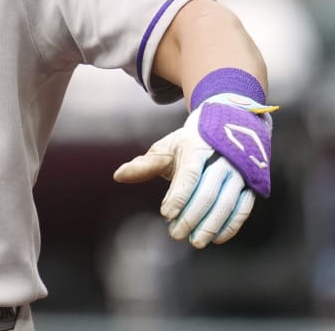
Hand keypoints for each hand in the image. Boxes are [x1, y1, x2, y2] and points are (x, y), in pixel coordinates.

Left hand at [113, 94, 274, 247]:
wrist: (228, 128)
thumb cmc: (190, 143)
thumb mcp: (167, 148)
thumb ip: (146, 164)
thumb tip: (118, 176)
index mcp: (198, 146)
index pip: (189, 174)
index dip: (179, 195)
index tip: (166, 214)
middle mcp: (223, 158)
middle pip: (209, 191)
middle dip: (192, 215)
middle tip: (176, 234)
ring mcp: (240, 172)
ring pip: (228, 201)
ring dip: (212, 224)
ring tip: (195, 241)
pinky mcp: (251, 184)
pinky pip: (243, 207)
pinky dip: (231, 224)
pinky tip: (216, 239)